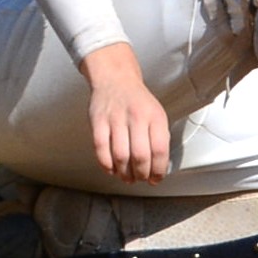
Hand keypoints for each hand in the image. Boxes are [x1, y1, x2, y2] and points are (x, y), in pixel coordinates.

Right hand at [81, 43, 171, 183]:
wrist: (116, 79)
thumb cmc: (138, 101)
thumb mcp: (157, 114)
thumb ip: (159, 138)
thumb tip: (159, 167)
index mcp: (155, 116)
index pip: (160, 149)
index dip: (158, 170)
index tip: (156, 178)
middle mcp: (136, 117)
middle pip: (140, 156)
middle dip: (141, 174)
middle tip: (141, 179)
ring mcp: (115, 119)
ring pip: (120, 156)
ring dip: (124, 173)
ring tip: (127, 177)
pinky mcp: (98, 121)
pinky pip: (101, 149)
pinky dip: (106, 164)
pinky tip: (112, 168)